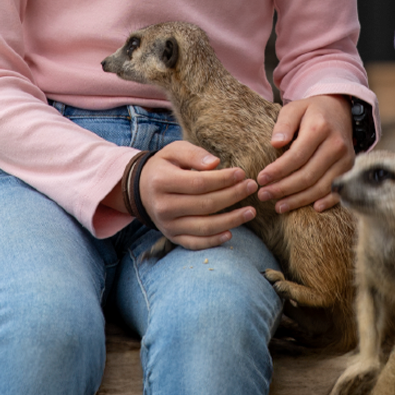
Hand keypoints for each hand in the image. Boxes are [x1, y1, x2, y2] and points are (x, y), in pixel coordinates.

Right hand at [139, 140, 258, 250]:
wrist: (142, 188)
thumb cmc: (165, 165)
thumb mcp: (175, 150)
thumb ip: (194, 154)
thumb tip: (215, 164)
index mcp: (162, 182)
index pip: (199, 183)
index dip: (223, 179)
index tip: (242, 173)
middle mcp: (163, 206)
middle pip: (205, 205)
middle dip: (233, 196)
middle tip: (252, 187)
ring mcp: (167, 225)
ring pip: (204, 227)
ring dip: (231, 220)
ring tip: (251, 211)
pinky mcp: (172, 237)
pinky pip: (195, 243)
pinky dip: (214, 241)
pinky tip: (231, 233)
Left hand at [256, 94, 353, 212]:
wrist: (339, 110)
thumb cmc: (312, 111)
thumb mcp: (295, 109)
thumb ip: (284, 124)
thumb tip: (276, 143)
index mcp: (320, 128)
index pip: (296, 156)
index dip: (277, 171)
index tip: (261, 179)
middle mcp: (336, 145)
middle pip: (307, 175)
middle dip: (283, 188)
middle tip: (263, 195)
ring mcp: (346, 158)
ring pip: (321, 187)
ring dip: (299, 200)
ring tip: (279, 205)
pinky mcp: (350, 168)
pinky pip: (339, 190)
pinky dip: (327, 201)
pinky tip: (312, 208)